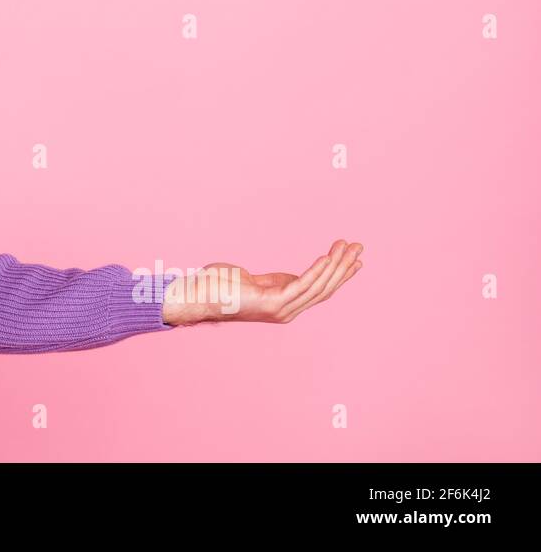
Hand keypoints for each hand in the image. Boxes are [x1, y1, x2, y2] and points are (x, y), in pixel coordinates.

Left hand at [162, 239, 362, 325]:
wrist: (197, 295)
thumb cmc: (218, 286)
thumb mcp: (253, 281)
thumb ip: (274, 281)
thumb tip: (289, 279)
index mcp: (283, 303)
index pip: (319, 289)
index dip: (338, 274)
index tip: (354, 259)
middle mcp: (286, 310)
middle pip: (324, 288)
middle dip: (344, 267)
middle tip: (360, 247)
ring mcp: (281, 309)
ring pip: (318, 286)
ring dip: (336, 265)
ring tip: (349, 247)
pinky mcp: (273, 303)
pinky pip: (302, 285)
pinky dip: (317, 270)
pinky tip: (327, 257)